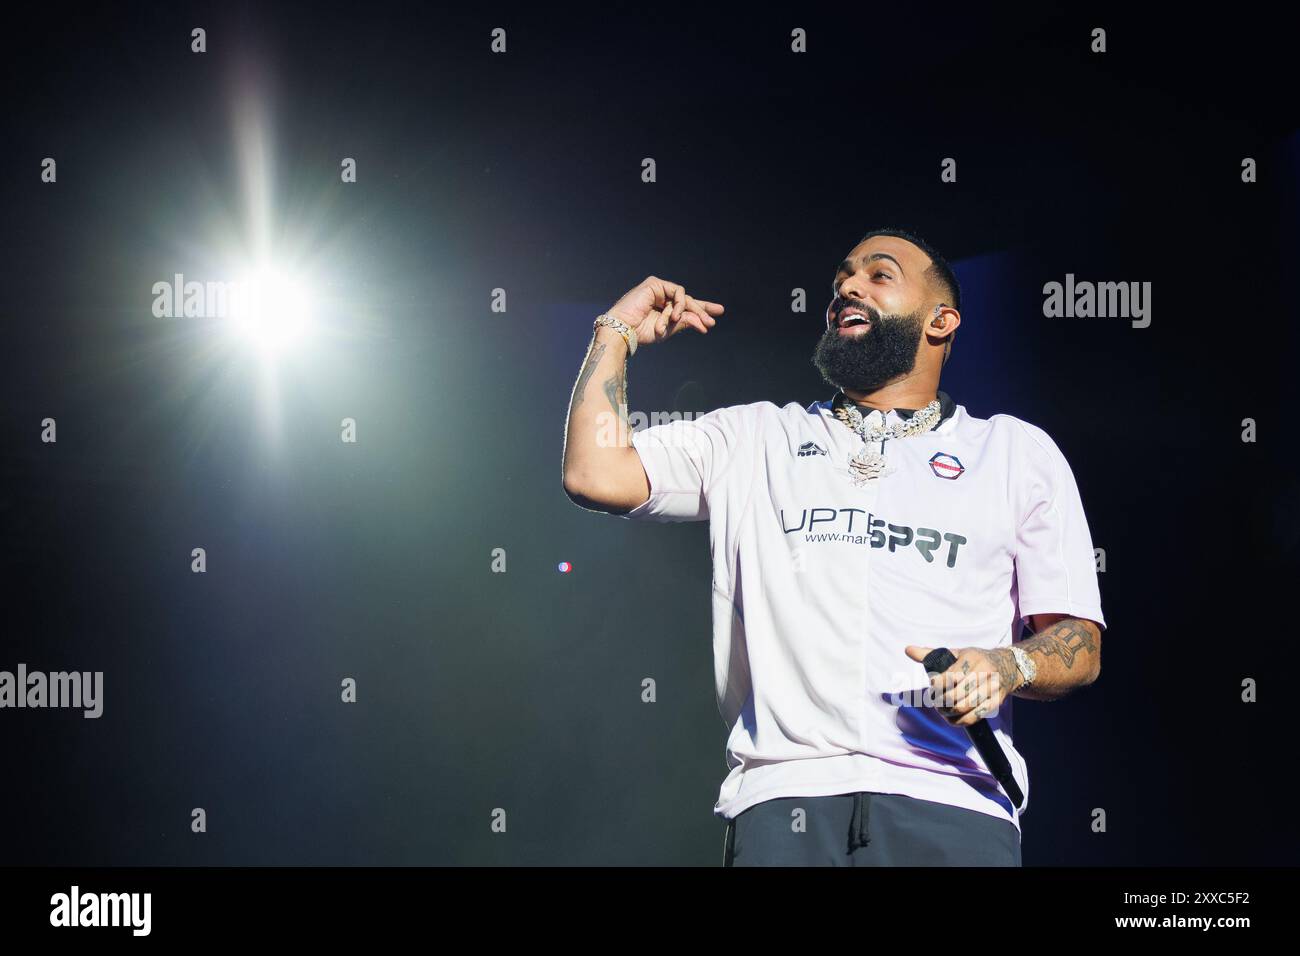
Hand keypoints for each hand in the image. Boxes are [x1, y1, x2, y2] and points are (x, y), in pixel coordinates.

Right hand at [606, 276, 723, 346]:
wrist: (624, 329)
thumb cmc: (641, 332)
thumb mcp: (668, 330)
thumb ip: (685, 322)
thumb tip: (705, 322)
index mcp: (664, 310)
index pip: (687, 308)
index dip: (702, 310)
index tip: (718, 313)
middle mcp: (662, 297)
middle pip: (688, 301)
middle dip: (701, 311)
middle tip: (711, 322)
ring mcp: (659, 289)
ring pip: (684, 298)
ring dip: (685, 312)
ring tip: (679, 322)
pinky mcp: (655, 284)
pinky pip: (677, 292)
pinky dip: (679, 303)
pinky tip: (674, 314)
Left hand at [904, 645, 1020, 727]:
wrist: (1007, 667)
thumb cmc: (975, 659)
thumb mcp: (956, 652)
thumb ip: (930, 654)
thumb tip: (907, 650)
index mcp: (972, 658)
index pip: (949, 676)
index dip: (936, 684)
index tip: (933, 685)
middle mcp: (984, 673)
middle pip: (954, 695)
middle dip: (939, 701)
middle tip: (935, 700)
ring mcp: (992, 689)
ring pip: (963, 708)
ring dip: (947, 712)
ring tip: (941, 708)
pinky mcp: (996, 702)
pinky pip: (974, 717)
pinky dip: (959, 721)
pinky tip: (952, 717)